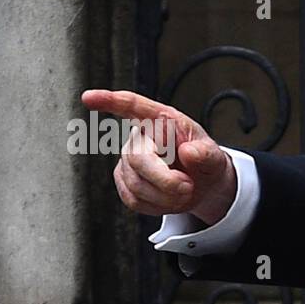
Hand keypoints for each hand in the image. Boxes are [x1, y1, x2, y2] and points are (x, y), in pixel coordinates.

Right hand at [82, 89, 237, 225]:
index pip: (133, 106)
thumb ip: (207, 154)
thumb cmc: (204, 161)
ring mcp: (128, 160)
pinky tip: (169, 197)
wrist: (202, 185)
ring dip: (166, 196)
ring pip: (136, 185)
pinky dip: (157, 205)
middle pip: (137, 159)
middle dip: (164, 180)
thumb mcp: (215, 156)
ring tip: (184, 190)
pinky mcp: (124, 182)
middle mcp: (140, 137)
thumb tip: (189, 152)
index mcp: (161, 120)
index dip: (110, 101)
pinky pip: (134, 200)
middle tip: (188, 187)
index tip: (89, 98)